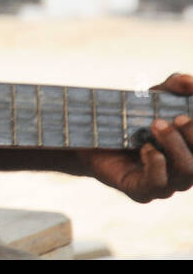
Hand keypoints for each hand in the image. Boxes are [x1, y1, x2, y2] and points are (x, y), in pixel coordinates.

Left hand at [80, 73, 192, 201]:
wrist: (90, 134)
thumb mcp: (154, 96)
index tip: (188, 113)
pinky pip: (158, 183)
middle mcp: (184, 170)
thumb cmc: (130, 117)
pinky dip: (155, 162)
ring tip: (156, 124)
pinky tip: (144, 147)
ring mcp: (165, 184)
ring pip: (186, 173)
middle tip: (175, 118)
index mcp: (191, 151)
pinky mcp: (142, 191)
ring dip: (174, 146)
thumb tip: (191, 82)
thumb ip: (174, 85)